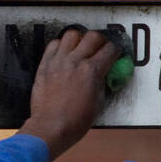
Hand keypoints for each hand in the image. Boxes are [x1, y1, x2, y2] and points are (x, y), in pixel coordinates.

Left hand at [18, 27, 119, 161]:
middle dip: (100, 41)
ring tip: (80, 48)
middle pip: (93, 36)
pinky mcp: (45, 65)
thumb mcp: (98, 102)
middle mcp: (75, 61)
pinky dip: (60, 45)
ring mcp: (58, 61)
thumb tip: (103, 73)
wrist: (51, 127)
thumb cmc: (75, 121)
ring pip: (72, 34)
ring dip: (79, 39)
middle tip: (100, 48)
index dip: (116, 50)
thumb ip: (101, 82)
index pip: (110, 49)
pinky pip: (53, 44)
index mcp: (92, 71)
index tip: (114, 53)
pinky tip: (63, 54)